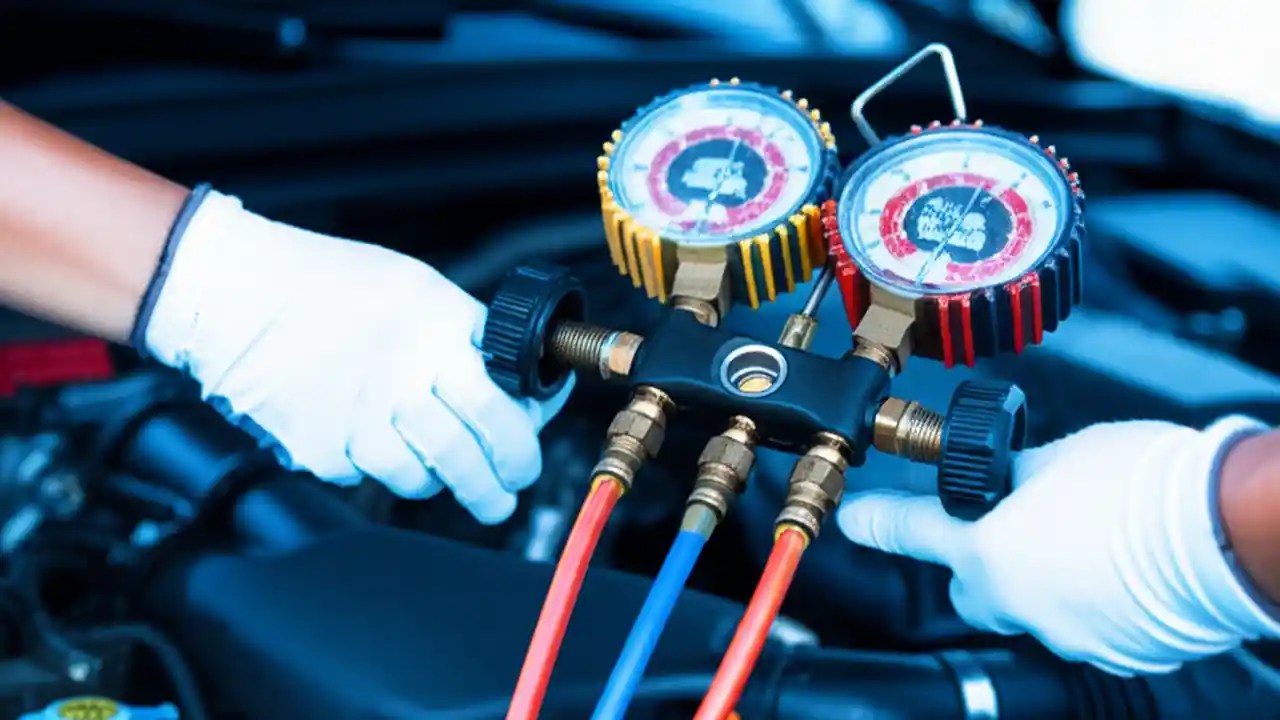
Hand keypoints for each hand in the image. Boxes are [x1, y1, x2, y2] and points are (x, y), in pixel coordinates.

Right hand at [141, 190, 569, 523]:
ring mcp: (360, 418)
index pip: (505, 405)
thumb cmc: (323, 282)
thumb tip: (515, 389)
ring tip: (443, 473)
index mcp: (437, 331)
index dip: (525, 439)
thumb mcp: (416, 289)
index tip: (526, 450)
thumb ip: (465, 339)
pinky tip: (366, 438)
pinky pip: (365, 478)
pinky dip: (373, 468)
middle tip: (503, 495)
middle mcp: (404, 376)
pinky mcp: (320, 448)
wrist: (232, 290)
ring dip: (440, 483)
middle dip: (498, 487)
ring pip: (424, 479)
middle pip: (472, 456)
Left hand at [839, 416, 1279, 675]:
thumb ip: (1012, 477)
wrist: (1222, 525)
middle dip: (977, 561)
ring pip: (1032, 607)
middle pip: (971, 590)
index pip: (912, 532)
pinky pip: (1084, 623)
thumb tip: (998, 477)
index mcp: (988, 553)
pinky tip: (1115, 564)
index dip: (880, 523)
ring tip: (1086, 536)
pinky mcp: (1116, 650)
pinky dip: (1089, 598)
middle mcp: (1019, 603)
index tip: (858, 521)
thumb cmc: (1144, 483)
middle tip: (1007, 526)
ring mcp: (1068, 634)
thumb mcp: (1056, 457)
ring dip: (1043, 577)